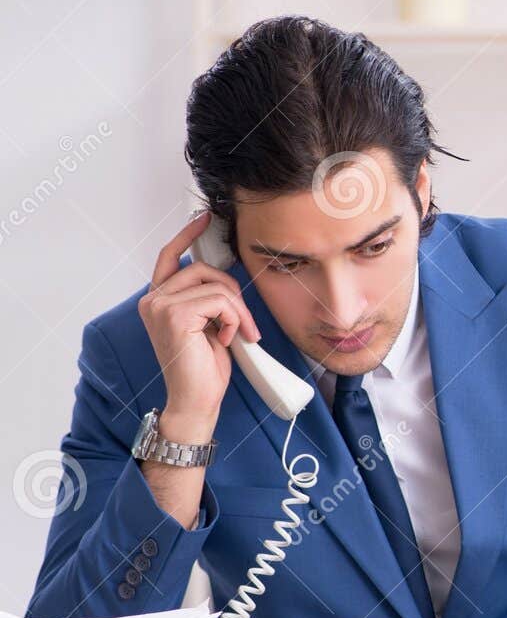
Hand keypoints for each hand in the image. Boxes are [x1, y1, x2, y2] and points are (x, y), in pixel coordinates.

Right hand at [138, 212, 259, 435]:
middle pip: (204, 270)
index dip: (187, 235)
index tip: (205, 217)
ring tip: (237, 335)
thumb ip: (208, 299)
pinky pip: (220, 300)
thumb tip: (226, 277)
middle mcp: (152, 299)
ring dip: (238, 311)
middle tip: (243, 324)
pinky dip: (234, 319)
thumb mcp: (208, 324)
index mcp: (158, 299)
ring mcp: (159, 306)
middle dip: (233, 293)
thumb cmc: (203, 367)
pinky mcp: (174, 315)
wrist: (196, 400)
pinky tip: (226, 340)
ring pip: (217, 286)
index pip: (171, 257)